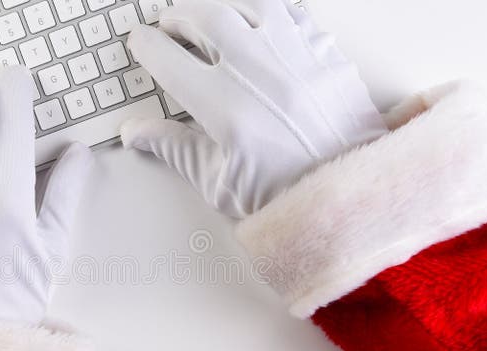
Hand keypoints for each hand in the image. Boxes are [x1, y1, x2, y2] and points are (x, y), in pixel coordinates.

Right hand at [121, 0, 385, 218]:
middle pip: (204, 18)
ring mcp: (294, 56)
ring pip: (247, 4)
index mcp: (224, 107)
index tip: (142, 44)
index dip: (148, 47)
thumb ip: (175, 149)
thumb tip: (139, 133)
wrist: (348, 196)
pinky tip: (257, 19)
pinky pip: (291, 12)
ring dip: (219, 6)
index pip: (169, 59)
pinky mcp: (325, 53)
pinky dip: (267, 10)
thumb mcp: (219, 183)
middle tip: (169, 25)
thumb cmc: (287, 196)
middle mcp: (257, 71)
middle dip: (179, 16)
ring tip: (208, 15)